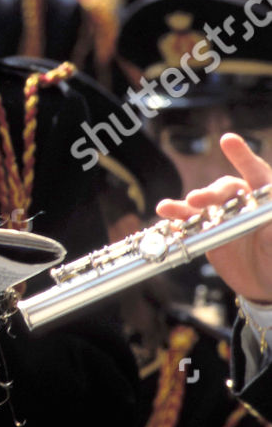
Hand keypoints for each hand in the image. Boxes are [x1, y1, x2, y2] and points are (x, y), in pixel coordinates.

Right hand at [156, 133, 271, 304]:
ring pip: (202, 204)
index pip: (257, 174)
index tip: (228, 141)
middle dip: (209, 192)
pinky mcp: (207, 231)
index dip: (243, 157)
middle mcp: (243, 203)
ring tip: (169, 208)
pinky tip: (166, 218)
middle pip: (225, 189)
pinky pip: (189, 223)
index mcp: (264, 201)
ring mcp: (223, 217)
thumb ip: (270, 228)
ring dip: (185, 204)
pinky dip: (176, 220)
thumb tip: (265, 219)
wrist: (264, 285)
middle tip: (197, 200)